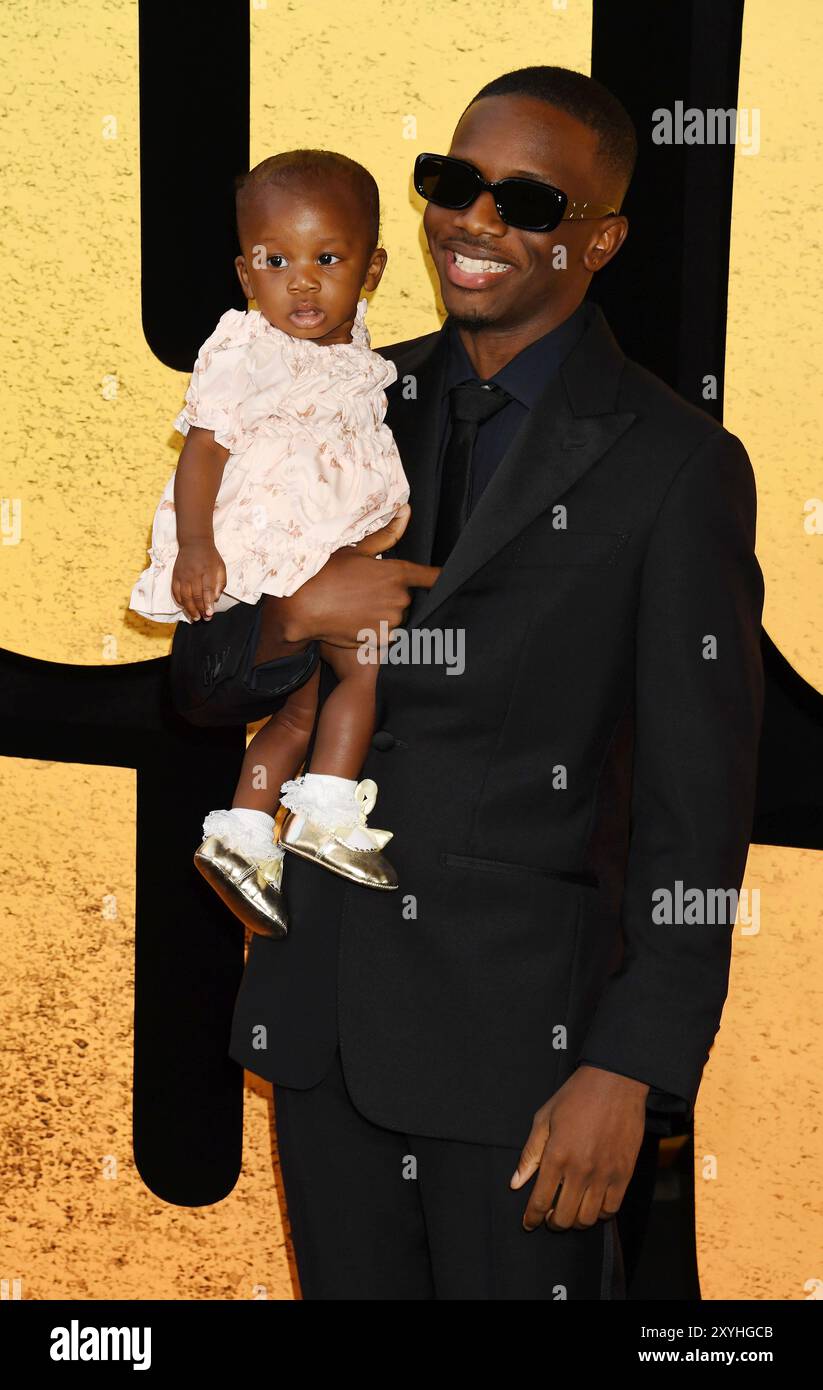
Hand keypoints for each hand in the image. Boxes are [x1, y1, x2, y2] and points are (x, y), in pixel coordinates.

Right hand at [171, 539, 227, 621]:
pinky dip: (180, 601)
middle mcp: (193, 574)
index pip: (207, 590)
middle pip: (195, 596)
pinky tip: (185, 607)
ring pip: (184, 596)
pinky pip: (175, 592)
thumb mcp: (221, 567)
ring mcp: (183, 575)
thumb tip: (215, 599)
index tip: (209, 614)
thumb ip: (220, 583)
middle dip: (200, 610)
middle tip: (204, 619)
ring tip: (195, 617)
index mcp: (207, 571)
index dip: (207, 603)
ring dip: (190, 609)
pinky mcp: (175, 576)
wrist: (194, 543)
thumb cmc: (210, 557)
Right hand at [273, 504, 440, 647]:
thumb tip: (407, 512)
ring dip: (385, 613)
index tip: (445, 578)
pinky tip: (358, 621)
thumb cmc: (328, 574)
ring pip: (397, 616)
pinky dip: (378, 629)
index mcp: (397, 574)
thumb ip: (387, 534)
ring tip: (358, 607)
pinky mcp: (382, 639)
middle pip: (407, 597)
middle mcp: (399, 598)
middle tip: (366, 591)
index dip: (439, 578)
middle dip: (393, 594)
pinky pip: (389, 635)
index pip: (431, 577)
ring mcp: (392, 621)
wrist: (305, 607)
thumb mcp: (357, 550)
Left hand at [512, 1065, 647, 1230]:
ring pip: (588, 1219)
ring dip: (576, 1221)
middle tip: (550, 1216)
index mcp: (557, 1156)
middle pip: (564, 1217)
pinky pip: (611, 1208)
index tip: (529, 1223)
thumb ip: (530, 1154)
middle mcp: (580, 1170)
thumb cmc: (576, 1097)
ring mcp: (604, 1174)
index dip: (532, 1218)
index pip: (540, 1201)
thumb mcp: (544, 1119)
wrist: (615, 1082)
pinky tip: (592, 1203)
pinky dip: (600, 1213)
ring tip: (571, 1211)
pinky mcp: (624, 1173)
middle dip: (553, 1222)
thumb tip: (516, 1183)